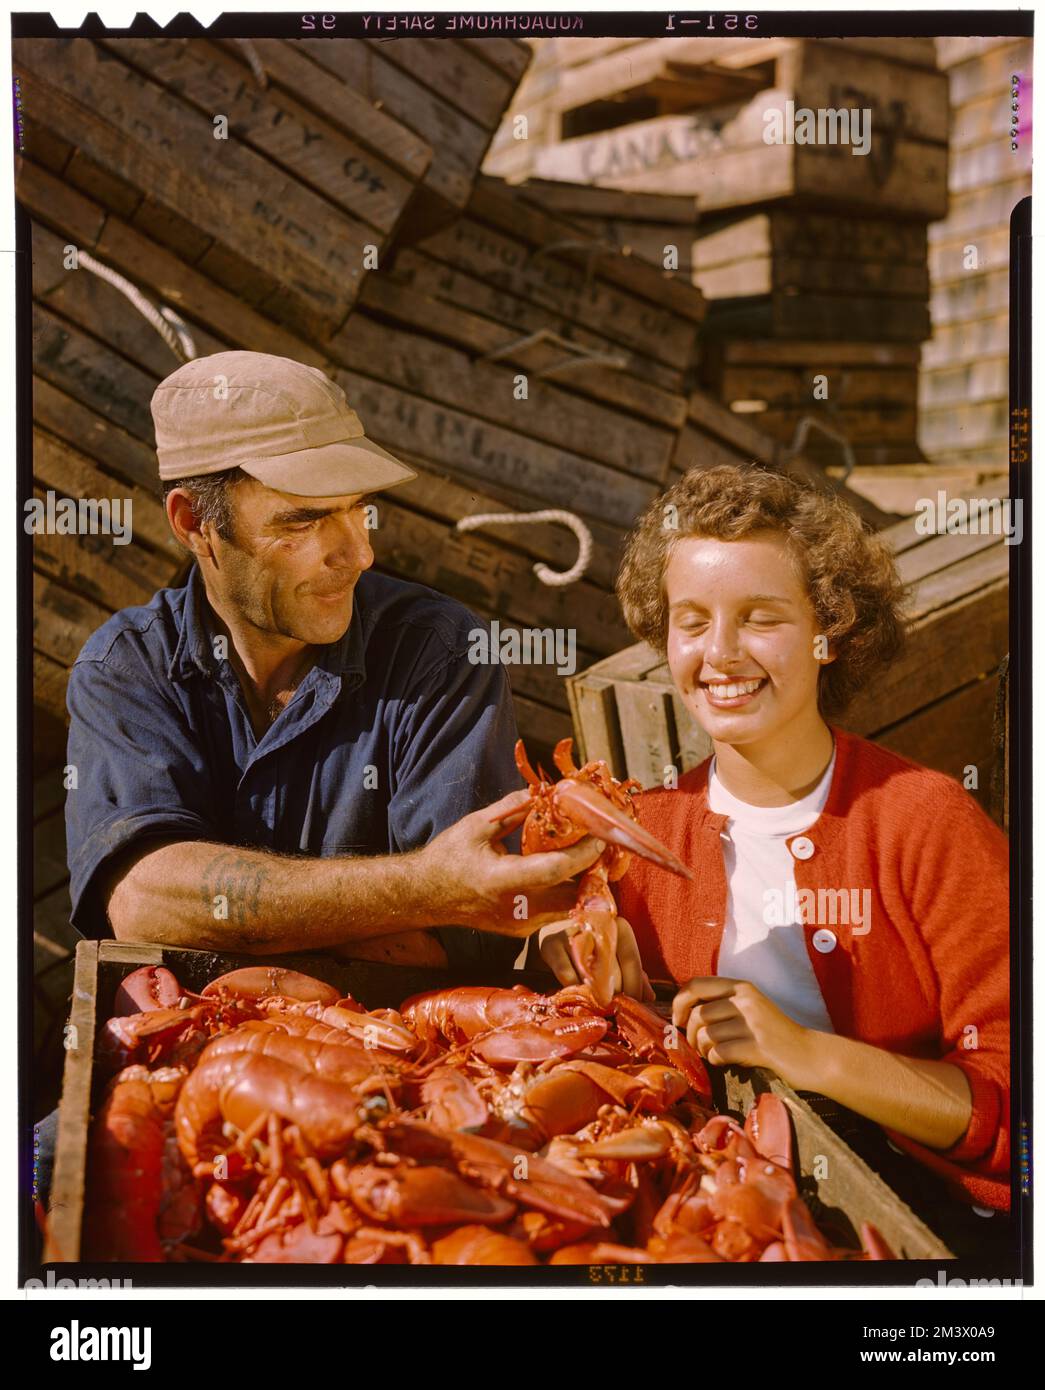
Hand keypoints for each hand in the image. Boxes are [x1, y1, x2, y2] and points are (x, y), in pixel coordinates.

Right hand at [417, 789, 605, 938]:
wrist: (425, 896)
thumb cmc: (447, 858)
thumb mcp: (476, 826)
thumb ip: (511, 810)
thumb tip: (541, 792)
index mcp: (501, 880)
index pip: (556, 869)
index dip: (584, 853)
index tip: (601, 835)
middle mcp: (516, 909)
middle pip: (572, 893)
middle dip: (594, 869)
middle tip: (606, 844)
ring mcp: (520, 924)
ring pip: (568, 906)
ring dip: (584, 882)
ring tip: (592, 855)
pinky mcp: (522, 931)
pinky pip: (556, 912)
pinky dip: (568, 891)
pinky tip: (570, 871)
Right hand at [538, 915, 654, 1000]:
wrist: (556, 936)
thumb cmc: (594, 950)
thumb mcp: (617, 958)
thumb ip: (635, 975)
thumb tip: (649, 998)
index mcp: (620, 927)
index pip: (631, 961)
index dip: (634, 987)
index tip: (633, 1006)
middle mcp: (598, 925)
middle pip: (612, 971)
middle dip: (614, 996)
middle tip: (613, 1009)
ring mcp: (573, 933)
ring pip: (590, 975)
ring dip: (594, 996)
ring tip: (596, 1005)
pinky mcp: (552, 944)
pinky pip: (568, 977)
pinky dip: (573, 990)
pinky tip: (576, 994)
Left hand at [671, 977, 814, 1087]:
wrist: (810, 1055)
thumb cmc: (774, 1034)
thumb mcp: (749, 1009)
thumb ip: (721, 1004)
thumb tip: (683, 1012)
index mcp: (742, 987)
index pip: (695, 984)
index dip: (679, 1003)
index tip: (678, 1020)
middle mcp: (746, 999)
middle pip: (698, 1014)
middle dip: (690, 1034)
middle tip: (699, 1046)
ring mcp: (753, 1022)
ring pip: (706, 1035)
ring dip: (705, 1050)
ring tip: (716, 1054)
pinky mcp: (758, 1046)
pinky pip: (719, 1052)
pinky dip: (716, 1060)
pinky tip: (726, 1062)